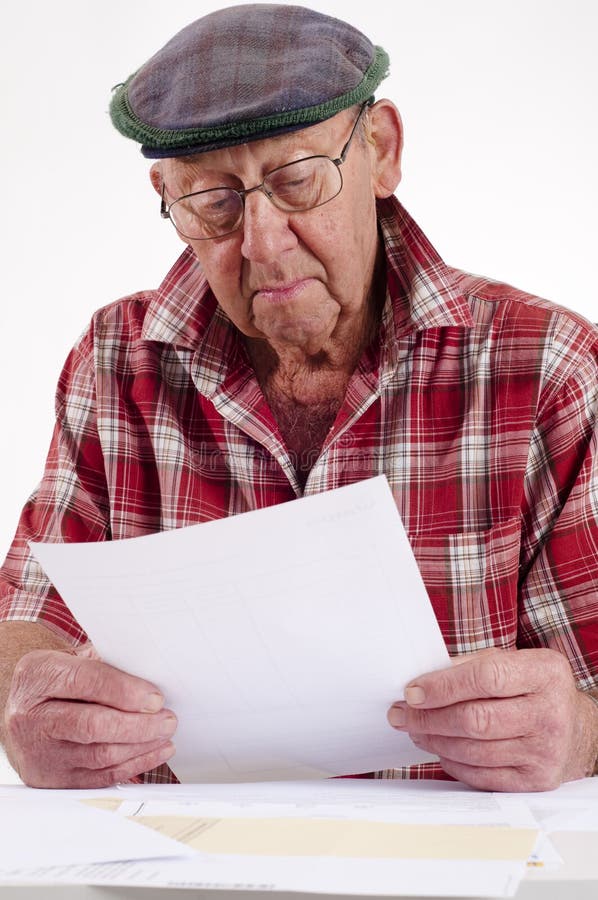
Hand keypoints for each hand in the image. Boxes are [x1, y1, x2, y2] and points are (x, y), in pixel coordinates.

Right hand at [3, 648, 176, 787]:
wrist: (22, 711)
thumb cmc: (53, 681)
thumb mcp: (71, 658)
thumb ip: (106, 662)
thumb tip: (149, 674)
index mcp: (37, 676)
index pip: (85, 682)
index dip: (125, 691)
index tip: (154, 697)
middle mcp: (31, 716)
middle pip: (92, 725)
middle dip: (138, 724)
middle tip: (166, 719)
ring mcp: (39, 751)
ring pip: (99, 756)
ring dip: (140, 747)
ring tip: (164, 734)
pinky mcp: (50, 779)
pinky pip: (98, 778)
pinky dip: (131, 766)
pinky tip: (151, 753)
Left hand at [387, 648, 597, 790]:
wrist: (578, 730)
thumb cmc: (534, 689)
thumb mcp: (514, 662)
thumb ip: (472, 667)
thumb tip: (423, 681)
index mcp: (544, 673)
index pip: (486, 678)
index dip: (443, 686)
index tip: (412, 691)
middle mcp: (550, 713)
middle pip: (476, 719)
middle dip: (428, 718)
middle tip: (401, 714)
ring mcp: (545, 751)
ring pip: (474, 751)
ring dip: (434, 741)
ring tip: (415, 730)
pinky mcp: (536, 781)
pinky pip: (482, 776)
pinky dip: (452, 763)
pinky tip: (439, 749)